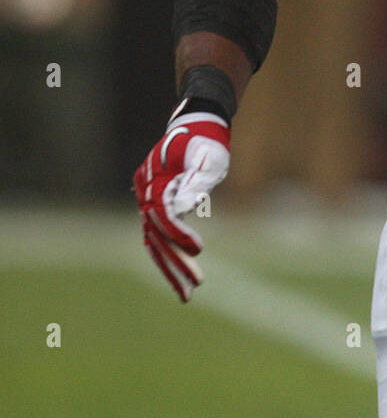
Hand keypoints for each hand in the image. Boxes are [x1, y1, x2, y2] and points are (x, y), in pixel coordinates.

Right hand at [132, 108, 230, 301]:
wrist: (197, 125)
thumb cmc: (207, 142)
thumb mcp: (209, 160)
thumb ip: (195, 183)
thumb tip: (183, 209)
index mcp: (156, 178)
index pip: (164, 213)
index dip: (178, 233)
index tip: (197, 250)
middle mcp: (146, 190)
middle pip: (156, 234)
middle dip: (173, 264)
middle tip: (192, 290)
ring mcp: (147, 198)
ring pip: (155, 240)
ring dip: (170, 266)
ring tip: (188, 292)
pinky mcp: (155, 204)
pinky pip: (157, 235)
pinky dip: (168, 253)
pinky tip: (179, 272)